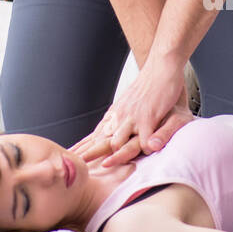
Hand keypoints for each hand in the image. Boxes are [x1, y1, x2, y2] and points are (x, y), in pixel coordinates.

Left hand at [69, 56, 192, 166]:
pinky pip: (145, 140)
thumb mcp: (127, 103)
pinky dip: (145, 149)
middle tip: (79, 164)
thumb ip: (119, 117)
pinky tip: (144, 156)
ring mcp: (133, 118)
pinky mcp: (148, 118)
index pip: (96, 135)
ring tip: (106, 165)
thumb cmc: (148, 86)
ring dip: (116, 155)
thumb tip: (109, 130)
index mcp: (116, 115)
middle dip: (91, 153)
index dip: (84, 147)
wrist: (160, 67)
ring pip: (118, 142)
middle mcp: (120, 117)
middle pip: (102, 141)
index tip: (72, 157)